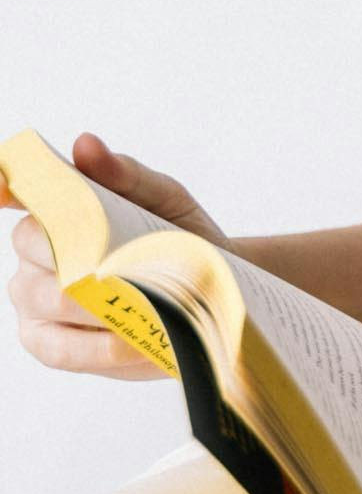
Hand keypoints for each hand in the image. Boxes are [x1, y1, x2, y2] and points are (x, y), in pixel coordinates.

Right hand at [3, 131, 228, 378]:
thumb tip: (86, 145)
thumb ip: (125, 174)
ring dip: (96, 305)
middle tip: (123, 264)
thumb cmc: (177, 236)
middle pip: (33, 246)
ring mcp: (33, 299)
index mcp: (52, 207)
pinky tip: (131, 343)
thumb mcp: (162, 198)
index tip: (6, 186)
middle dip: (78, 254)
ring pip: (47, 299)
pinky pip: (59, 349)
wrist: (210, 289)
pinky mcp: (48, 344)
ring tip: (143, 308)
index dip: (4, 184)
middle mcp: (32, 251)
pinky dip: (98, 349)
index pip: (13, 188)